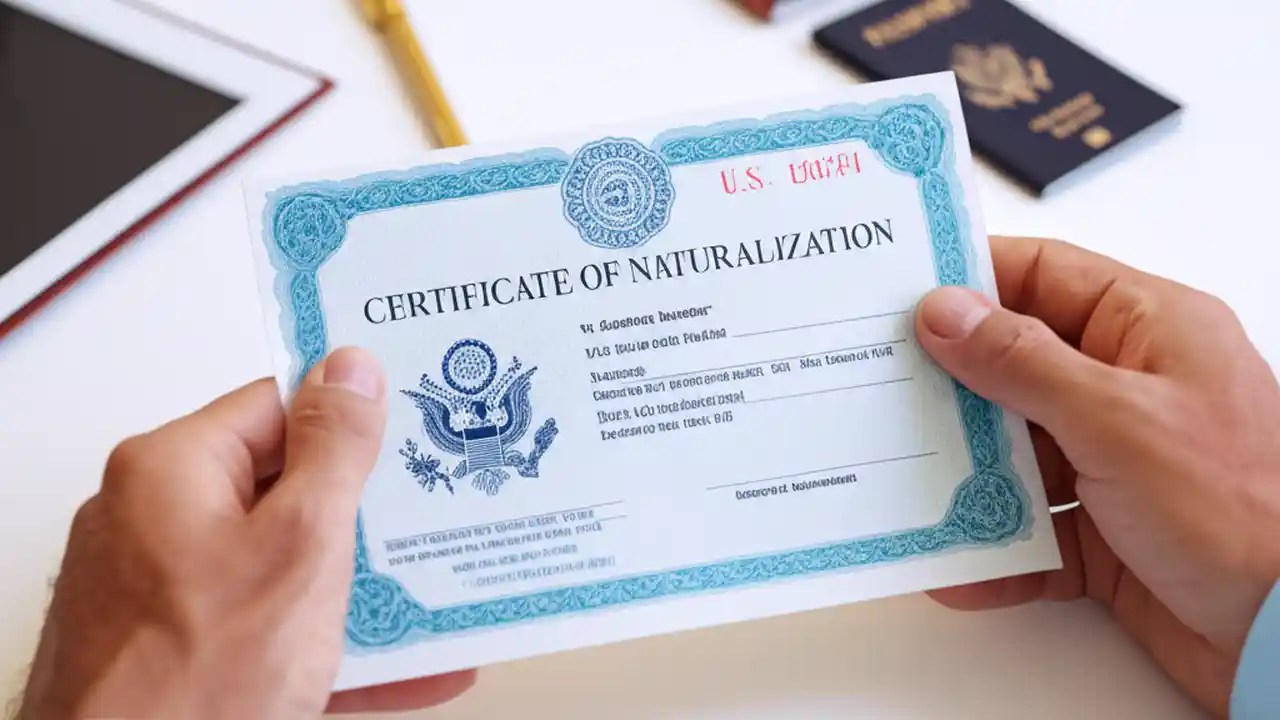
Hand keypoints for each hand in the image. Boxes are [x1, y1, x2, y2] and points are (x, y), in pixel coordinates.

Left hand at [18, 348, 474, 718]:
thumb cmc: (190, 686)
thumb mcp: (300, 547)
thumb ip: (333, 452)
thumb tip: (350, 371)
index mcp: (169, 471)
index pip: (276, 406)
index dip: (350, 418)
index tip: (411, 424)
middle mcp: (152, 519)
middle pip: (281, 485)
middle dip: (365, 512)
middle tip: (432, 514)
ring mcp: (162, 589)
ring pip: (280, 561)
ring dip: (358, 583)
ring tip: (429, 591)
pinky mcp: (177, 645)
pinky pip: (265, 622)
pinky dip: (327, 636)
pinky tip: (396, 659)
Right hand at [915, 237, 1279, 715]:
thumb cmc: (1242, 512)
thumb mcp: (1118, 419)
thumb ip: (1023, 362)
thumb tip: (945, 312)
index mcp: (1152, 330)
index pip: (1044, 275)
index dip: (970, 278)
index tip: (896, 291)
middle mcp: (1132, 388)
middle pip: (1016, 364)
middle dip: (949, 383)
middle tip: (877, 386)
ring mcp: (1119, 462)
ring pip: (1015, 449)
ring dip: (964, 470)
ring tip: (902, 475)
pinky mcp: (1109, 533)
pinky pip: (1031, 529)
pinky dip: (993, 548)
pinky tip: (955, 565)